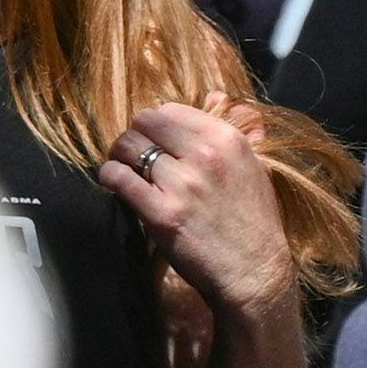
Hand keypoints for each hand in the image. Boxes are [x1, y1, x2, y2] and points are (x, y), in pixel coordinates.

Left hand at [98, 100, 294, 310]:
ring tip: (123, 169)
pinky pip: (119, 178)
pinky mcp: (162, 213)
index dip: (157, 126)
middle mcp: (206, 156)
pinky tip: (113, 183)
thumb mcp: (257, 167)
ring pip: (128, 147)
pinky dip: (109, 176)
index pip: (171, 111)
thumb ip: (235, 130)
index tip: (156, 142)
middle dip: (135, 136)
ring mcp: (183, 185)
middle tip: (134, 154)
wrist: (254, 272)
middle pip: (145, 122)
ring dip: (119, 156)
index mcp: (228, 140)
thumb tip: (214, 95)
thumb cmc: (255, 222)